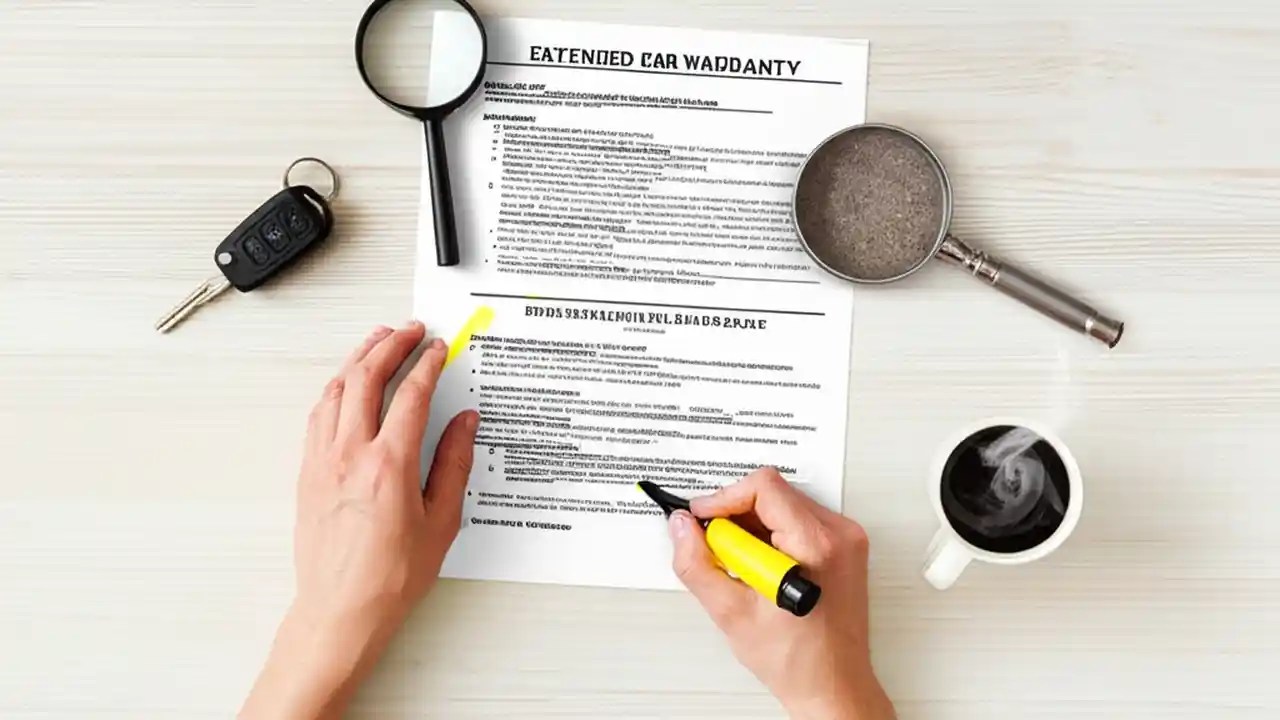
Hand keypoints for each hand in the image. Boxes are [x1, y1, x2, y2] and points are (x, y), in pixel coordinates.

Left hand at [240, 322, 477, 719]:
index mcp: (389, 464)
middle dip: (391, 345)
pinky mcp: (307, 472)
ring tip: (377, 341)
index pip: (411, 394)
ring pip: (336, 389)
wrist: (341, 610)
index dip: (428, 363)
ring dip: (358, 358)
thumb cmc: (390, 577)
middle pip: (367, 377)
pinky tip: (345, 383)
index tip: (439, 348)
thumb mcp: (441, 521)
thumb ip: (454, 463)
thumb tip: (465, 422)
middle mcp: (350, 455)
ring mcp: (322, 461)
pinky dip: (336, 387)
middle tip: (411, 330)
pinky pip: (318, 414)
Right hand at [669, 468, 894, 719]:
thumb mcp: (731, 614)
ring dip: (752, 526)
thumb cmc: (798, 661)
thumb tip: (681, 529)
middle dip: (734, 515)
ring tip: (740, 563)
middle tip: (715, 546)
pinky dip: (771, 534)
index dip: (723, 498)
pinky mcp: (844, 547)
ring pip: (784, 504)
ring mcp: (846, 540)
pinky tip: (760, 566)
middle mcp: (838, 535)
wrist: (833, 685)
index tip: (701, 518)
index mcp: (816, 545)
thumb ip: (697, 564)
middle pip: (773, 492)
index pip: (763, 487)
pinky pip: (798, 520)